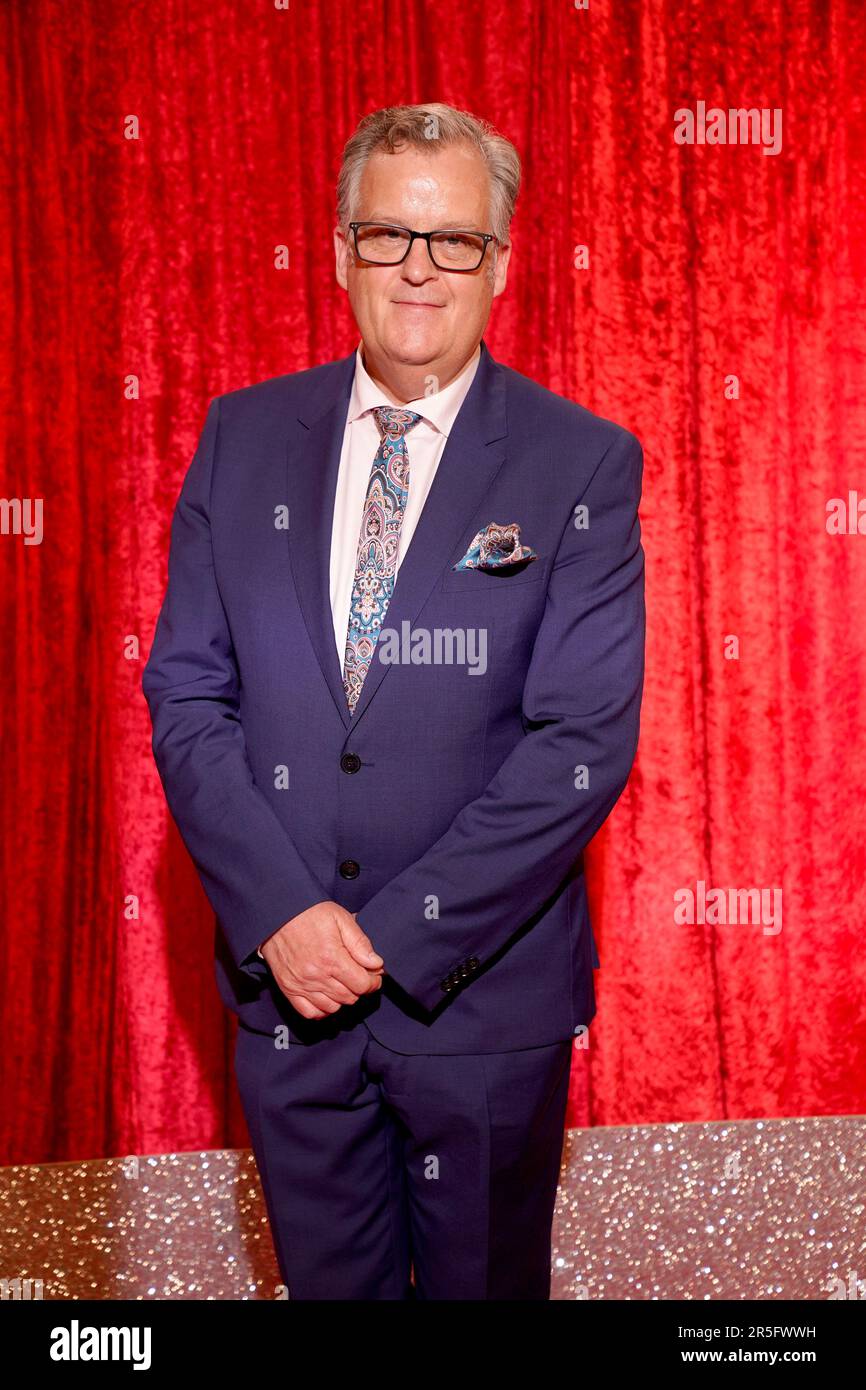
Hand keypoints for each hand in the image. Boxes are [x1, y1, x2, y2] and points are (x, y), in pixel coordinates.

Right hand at [259, 902, 383, 1019]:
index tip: (374, 975)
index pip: (362, 985)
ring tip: (342, 983)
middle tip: (359, 976)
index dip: (373, 982)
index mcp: (332, 957)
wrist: (278, 913)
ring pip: (332, 1007)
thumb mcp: (340, 918)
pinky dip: (321, 1009)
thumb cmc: (309, 913)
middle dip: (359, 989)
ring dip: (342, 999)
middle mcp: (316, 975)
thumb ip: (360, 943)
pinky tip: (327, 997)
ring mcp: (301, 984)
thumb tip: (376, 964)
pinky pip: (310, 1012)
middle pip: (349, 997)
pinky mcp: (288, 988)